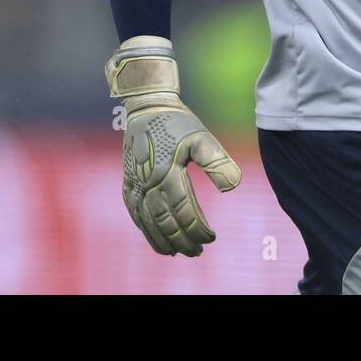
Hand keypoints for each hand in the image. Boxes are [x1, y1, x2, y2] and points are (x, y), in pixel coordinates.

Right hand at [106, 36, 240, 254]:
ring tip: (178, 253)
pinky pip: (135, 214)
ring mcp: (135, 185)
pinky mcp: (128, 184)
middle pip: (166, 223)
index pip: (184, 212)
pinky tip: (155, 240)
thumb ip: (217, 162)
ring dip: (164, 241)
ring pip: (148, 223)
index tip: (212, 238)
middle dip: (183, 241)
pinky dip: (145, 230)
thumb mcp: (202, 137)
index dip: (198, 229)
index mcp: (168, 173)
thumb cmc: (178, 122)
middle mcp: (148, 183)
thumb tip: (232, 187)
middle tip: (198, 252)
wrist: (147, 106)